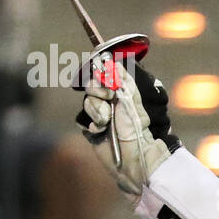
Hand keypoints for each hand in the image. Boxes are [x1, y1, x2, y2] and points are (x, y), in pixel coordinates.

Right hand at [76, 57, 179, 195]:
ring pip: (87, 102)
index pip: (104, 73)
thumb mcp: (132, 101)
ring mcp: (100, 115)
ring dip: (97, 111)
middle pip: (91, 85)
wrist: (131, 156)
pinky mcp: (91, 128)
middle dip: (98, 92)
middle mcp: (110, 101)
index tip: (106, 77)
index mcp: (122, 92)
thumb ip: (123, 82)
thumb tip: (116, 62)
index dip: (101, 73)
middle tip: (109, 99)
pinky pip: (82, 119)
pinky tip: (101, 131)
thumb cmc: (136, 129)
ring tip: (108, 123)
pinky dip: (91, 124)